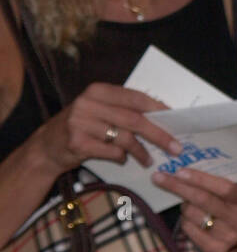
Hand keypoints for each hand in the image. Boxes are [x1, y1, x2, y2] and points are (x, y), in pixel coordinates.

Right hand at [35, 83, 182, 175]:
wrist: (46, 147)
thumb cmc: (80, 126)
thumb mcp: (98, 110)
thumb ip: (122, 109)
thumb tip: (161, 115)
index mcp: (98, 91)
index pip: (135, 97)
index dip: (158, 108)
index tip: (175, 119)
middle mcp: (88, 104)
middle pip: (134, 119)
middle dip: (158, 134)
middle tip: (175, 147)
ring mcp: (81, 123)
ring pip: (125, 138)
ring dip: (141, 151)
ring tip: (149, 160)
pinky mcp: (78, 143)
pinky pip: (112, 152)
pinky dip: (122, 158)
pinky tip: (123, 160)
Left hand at [152, 166, 236, 251]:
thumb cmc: (227, 213)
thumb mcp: (228, 198)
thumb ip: (212, 186)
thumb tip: (180, 172)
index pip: (224, 187)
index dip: (201, 179)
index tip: (179, 171)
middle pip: (204, 199)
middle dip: (178, 186)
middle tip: (158, 177)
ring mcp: (229, 237)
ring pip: (193, 214)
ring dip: (183, 206)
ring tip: (186, 204)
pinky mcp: (216, 250)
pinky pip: (189, 229)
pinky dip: (184, 221)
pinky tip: (188, 219)